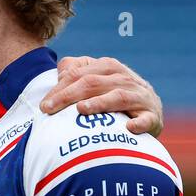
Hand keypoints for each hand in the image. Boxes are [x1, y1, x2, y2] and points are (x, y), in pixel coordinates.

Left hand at [41, 56, 163, 135]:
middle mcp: (124, 78)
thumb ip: (78, 72)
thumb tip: (60, 70)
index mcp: (108, 67)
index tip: (43, 105)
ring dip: (100, 103)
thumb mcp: (97, 80)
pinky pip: (146, 119)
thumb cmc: (114, 97)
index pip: (79, 73)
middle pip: (93, 83)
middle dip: (68, 95)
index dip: (60, 88)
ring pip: (118, 96)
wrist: (150, 112)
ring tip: (81, 110)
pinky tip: (129, 128)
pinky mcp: (151, 117)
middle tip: (49, 109)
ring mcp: (139, 97)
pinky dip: (138, 123)